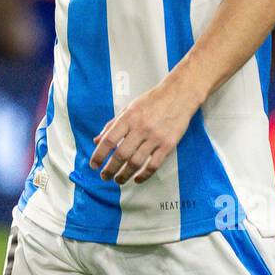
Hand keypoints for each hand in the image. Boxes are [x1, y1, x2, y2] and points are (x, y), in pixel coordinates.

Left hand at [88, 79, 202, 184]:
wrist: (180, 94)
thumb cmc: (153, 100)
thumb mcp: (129, 108)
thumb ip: (113, 125)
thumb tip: (97, 140)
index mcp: (128, 118)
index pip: (109, 140)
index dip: (99, 155)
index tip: (94, 165)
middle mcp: (140, 128)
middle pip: (121, 155)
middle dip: (110, 169)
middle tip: (105, 176)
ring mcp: (155, 137)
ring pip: (136, 162)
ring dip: (124, 175)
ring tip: (119, 180)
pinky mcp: (168, 144)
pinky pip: (154, 165)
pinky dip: (144, 175)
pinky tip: (137, 179)